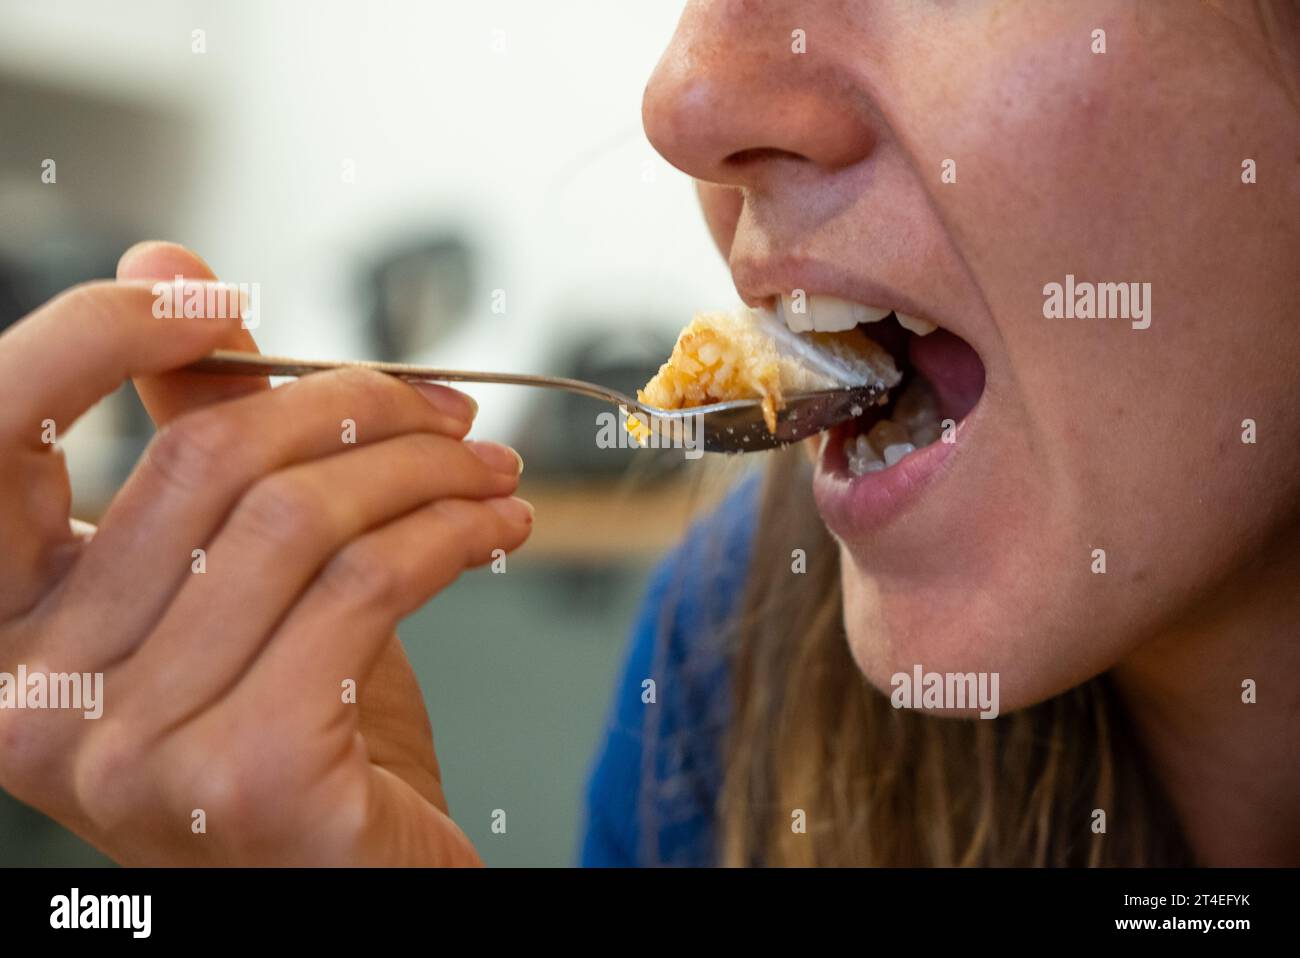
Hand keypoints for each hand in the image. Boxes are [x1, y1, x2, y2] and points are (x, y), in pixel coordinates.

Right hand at [0, 242, 531, 864]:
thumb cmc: (298, 729)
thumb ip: (194, 428)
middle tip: (445, 410)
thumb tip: (163, 257)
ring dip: (424, 471)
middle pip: (202, 462)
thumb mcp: (236, 577)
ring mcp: (132, 751)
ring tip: (488, 470)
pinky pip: (365, 585)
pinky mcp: (249, 775)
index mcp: (6, 631)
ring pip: (298, 517)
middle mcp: (33, 700)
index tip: (213, 294)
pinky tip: (498, 528)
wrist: (358, 880)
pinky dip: (453, 534)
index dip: (96, 335)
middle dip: (353, 405)